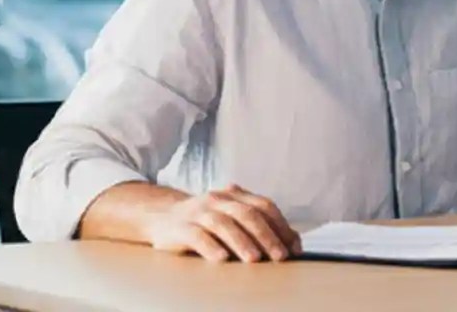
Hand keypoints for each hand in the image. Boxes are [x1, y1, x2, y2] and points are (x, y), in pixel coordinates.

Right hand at [143, 184, 301, 262]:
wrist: (163, 216)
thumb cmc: (207, 221)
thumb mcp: (233, 216)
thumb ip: (260, 224)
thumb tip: (294, 242)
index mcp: (236, 196)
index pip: (264, 206)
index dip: (281, 226)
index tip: (293, 247)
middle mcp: (218, 200)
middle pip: (247, 214)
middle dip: (266, 236)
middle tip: (279, 256)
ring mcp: (198, 212)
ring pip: (223, 224)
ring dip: (242, 242)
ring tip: (255, 259)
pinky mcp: (180, 227)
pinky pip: (197, 236)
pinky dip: (211, 246)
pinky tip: (221, 259)